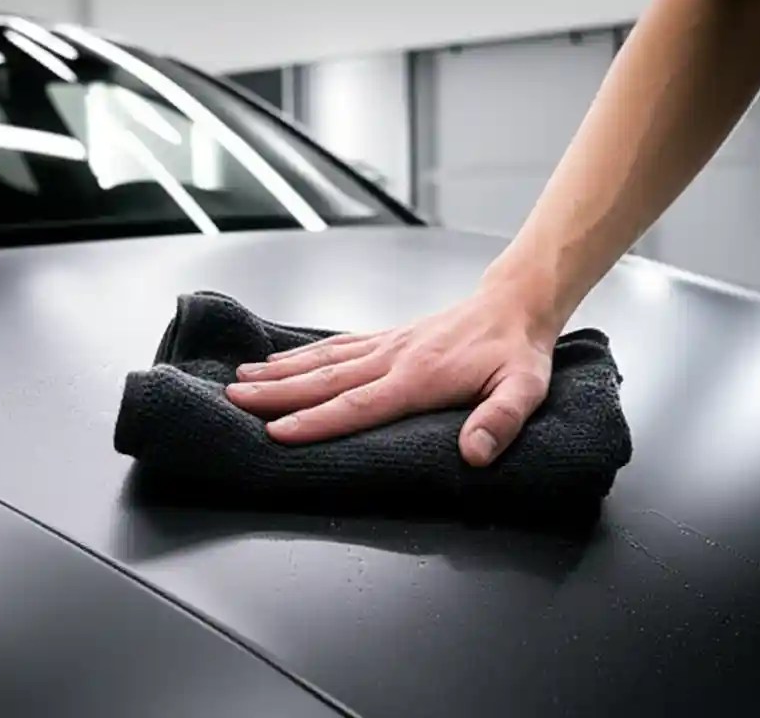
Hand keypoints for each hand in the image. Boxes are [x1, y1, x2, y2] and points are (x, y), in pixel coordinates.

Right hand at [225, 281, 559, 465]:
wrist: (516, 305)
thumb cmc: (518, 353)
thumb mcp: (524, 389)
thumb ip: (500, 420)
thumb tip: (475, 453)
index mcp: (420, 377)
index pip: (359, 404)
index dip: (317, 420)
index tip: (277, 430)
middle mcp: (394, 359)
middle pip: (326, 380)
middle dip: (277, 392)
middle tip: (234, 400)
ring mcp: (386, 346)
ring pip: (323, 361)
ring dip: (280, 373)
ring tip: (240, 380)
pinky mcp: (386, 339)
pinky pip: (336, 346)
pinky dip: (302, 354)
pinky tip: (279, 361)